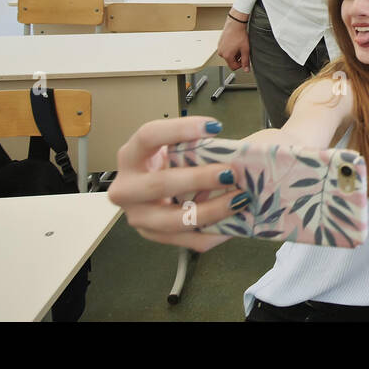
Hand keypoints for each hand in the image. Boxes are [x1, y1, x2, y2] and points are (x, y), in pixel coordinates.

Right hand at [108, 117, 243, 251]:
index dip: (180, 129)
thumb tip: (242, 150)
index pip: (149, 136)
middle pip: (159, 184)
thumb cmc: (170, 163)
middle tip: (230, 173)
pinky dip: (213, 233)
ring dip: (210, 211)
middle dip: (198, 179)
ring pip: (173, 220)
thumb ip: (199, 147)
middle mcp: (127, 188)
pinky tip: (234, 224)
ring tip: (238, 199)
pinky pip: (186, 241)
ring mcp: (138, 216)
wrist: (155, 190)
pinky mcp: (153, 236)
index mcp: (131, 156)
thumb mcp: (176, 149)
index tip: (215, 127)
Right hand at [217, 18, 250, 70]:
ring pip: (228, 56)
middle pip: (230, 61)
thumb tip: (246, 69)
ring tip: (238, 46)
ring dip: (234, 53)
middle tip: (242, 50)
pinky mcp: (219, 44)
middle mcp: (221, 53)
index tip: (244, 60)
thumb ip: (246, 61)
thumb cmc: (239, 35)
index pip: (233, 67)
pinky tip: (235, 43)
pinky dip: (231, 49)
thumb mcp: (245, 50)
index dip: (240, 65)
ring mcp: (219, 48)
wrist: (235, 24)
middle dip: (237, 58)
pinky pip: (226, 50)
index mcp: (227, 56)